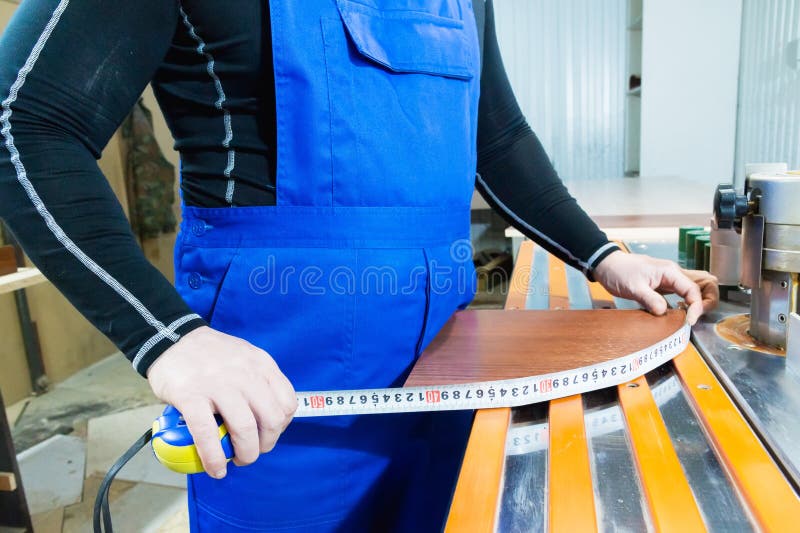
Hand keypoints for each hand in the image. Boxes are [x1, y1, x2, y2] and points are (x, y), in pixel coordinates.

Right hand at [147, 326, 296, 477]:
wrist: (171, 338)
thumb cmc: (210, 354)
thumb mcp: (245, 356)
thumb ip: (258, 379)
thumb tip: (266, 413)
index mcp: (261, 364)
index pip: (287, 401)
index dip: (282, 425)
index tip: (269, 432)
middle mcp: (245, 374)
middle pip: (271, 419)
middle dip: (266, 444)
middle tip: (253, 451)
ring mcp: (219, 385)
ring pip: (245, 429)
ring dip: (245, 454)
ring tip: (236, 460)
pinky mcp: (192, 396)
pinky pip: (208, 434)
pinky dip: (214, 458)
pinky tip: (216, 468)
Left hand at [593, 251, 712, 324]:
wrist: (606, 265)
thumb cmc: (619, 272)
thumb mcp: (634, 287)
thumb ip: (650, 299)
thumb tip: (664, 313)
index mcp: (670, 272)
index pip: (693, 290)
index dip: (696, 307)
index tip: (689, 321)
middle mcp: (673, 275)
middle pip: (701, 287)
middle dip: (705, 302)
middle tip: (696, 318)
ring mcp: (669, 280)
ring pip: (692, 292)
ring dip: (695, 305)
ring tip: (689, 319)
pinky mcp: (662, 286)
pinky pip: (680, 296)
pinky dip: (683, 305)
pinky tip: (678, 316)